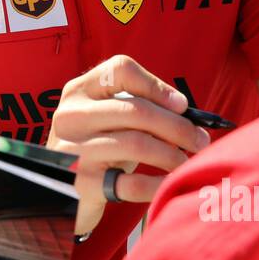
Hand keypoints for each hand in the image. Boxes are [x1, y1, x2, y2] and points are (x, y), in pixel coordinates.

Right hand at [46, 55, 209, 235]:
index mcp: (78, 91)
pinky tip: (170, 182)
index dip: (157, 85)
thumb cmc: (95, 147)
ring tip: (187, 161)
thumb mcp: (105, 119)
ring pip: (137, 144)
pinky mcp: (81, 184)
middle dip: (177, 126)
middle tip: (200, 139)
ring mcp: (73, 150)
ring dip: (172, 154)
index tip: (181, 105)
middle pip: (136, 110)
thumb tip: (187, 111)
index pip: (120, 70)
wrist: (58, 189)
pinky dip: (158, 183)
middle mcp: (71, 116)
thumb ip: (136, 107)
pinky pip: (132, 183)